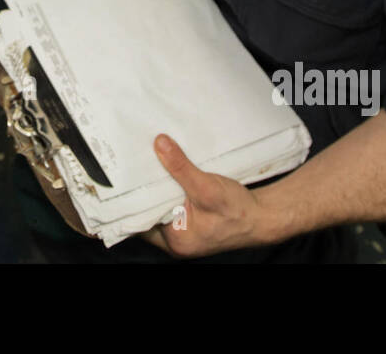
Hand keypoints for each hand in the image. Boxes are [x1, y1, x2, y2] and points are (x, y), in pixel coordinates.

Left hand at [138, 134, 276, 257]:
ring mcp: (183, 232)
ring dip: (157, 187)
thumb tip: (160, 145)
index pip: (139, 220)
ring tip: (146, 163)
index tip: (121, 176)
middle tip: (132, 164)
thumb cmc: (238, 211)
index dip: (130, 198)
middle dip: (143, 189)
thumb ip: (181, 167)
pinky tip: (166, 172)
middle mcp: (175, 240)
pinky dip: (169, 189)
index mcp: (174, 241)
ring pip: (160, 207)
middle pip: (148, 212)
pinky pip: (172, 204)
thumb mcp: (207, 187)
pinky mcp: (191, 221)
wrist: (263, 216)